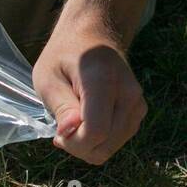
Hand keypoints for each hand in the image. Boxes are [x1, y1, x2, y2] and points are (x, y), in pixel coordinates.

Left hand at [33, 14, 145, 164]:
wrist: (93, 37)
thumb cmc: (64, 56)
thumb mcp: (48, 77)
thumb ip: (59, 105)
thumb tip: (68, 133)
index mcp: (103, 79)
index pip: (96, 131)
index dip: (73, 143)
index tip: (58, 133)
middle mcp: (128, 93)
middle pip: (104, 145)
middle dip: (78, 147)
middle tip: (62, 128)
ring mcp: (137, 104)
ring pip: (110, 148)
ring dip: (87, 146)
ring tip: (73, 123)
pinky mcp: (139, 112)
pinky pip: (115, 142)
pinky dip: (98, 142)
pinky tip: (86, 124)